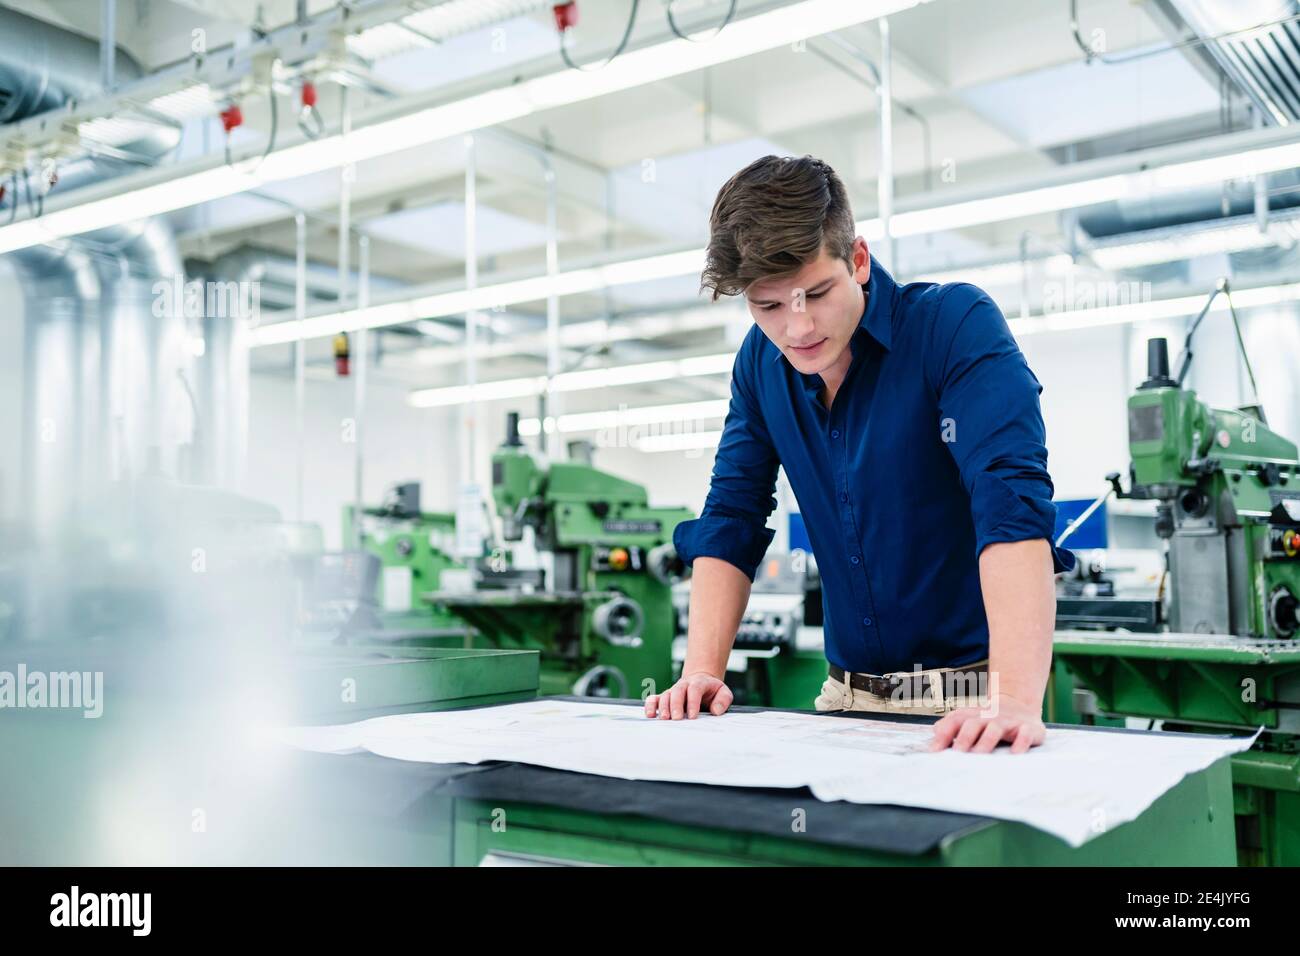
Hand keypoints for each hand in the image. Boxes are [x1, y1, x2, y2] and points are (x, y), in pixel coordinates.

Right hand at [644, 672, 732, 719]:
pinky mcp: (665, 697)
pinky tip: (650, 714)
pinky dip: (650, 705)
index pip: (694, 690)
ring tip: (664, 718)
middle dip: (676, 705)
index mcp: (699, 683)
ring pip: (665, 695)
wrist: (702, 681)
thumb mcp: (723, 692)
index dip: (692, 702)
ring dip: (663, 706)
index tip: (692, 716)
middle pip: (677, 691)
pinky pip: (654, 698)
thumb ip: (723, 700)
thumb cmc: (712, 690)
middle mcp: (684, 685)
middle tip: (676, 718)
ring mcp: (673, 691)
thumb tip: (715, 711)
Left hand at [928, 693, 1045, 753]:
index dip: (944, 734)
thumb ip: (949, 728)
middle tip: (957, 754)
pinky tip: (1015, 753)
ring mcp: (1008, 722)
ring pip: (995, 729)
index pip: (955, 721)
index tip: (935, 751)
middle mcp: (988, 717)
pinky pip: (1025, 734)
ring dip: (986, 741)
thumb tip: (933, 740)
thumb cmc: (988, 719)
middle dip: (964, 738)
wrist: (1019, 705)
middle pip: (973, 724)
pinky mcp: (1027, 728)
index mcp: (972, 715)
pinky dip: (1021, 742)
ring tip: (979, 754)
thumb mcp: (968, 720)